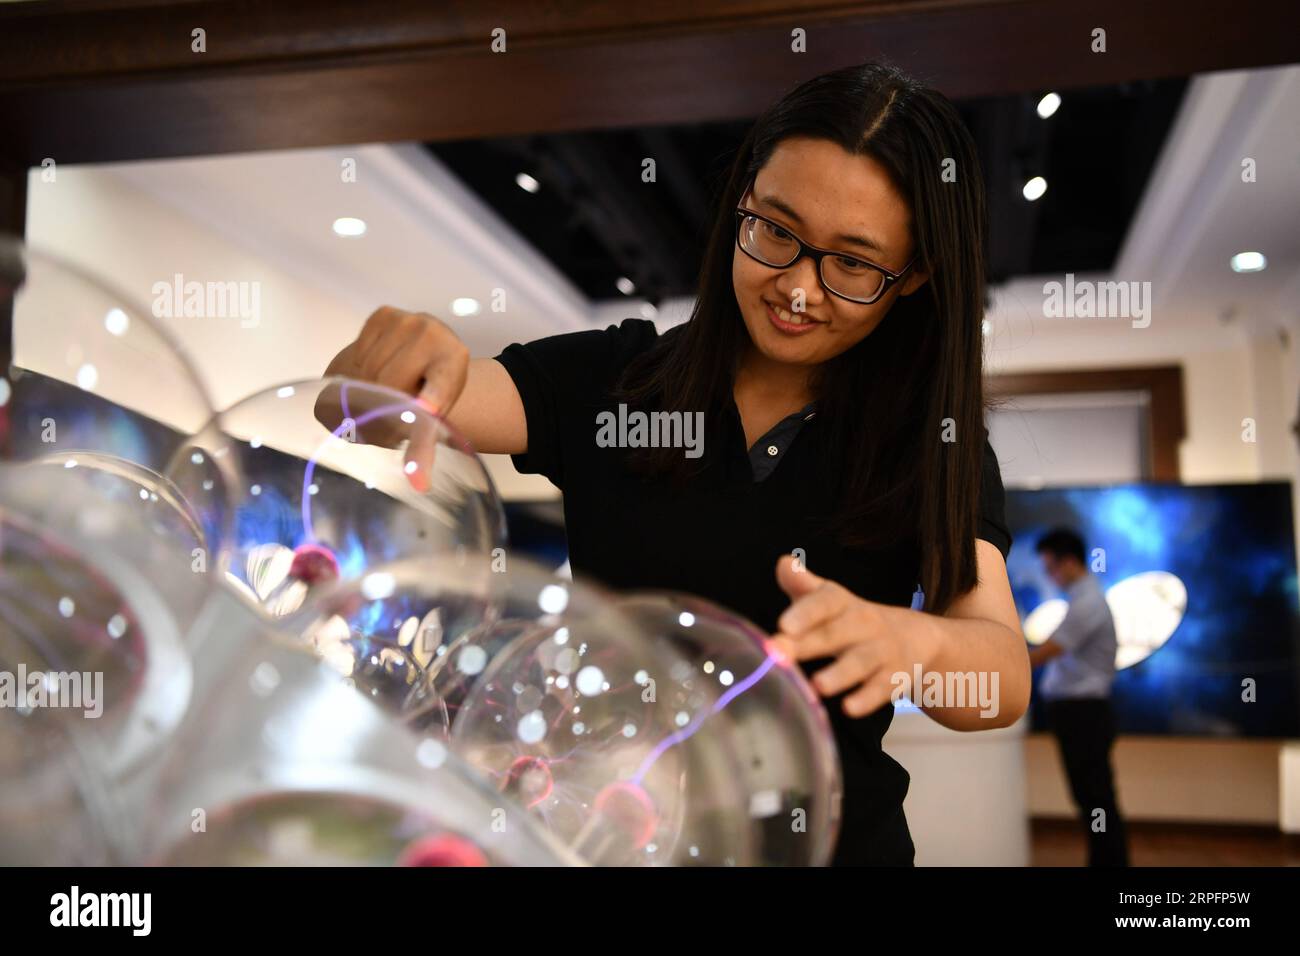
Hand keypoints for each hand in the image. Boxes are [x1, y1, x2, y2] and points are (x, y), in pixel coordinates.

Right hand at [316, 306, 469, 491]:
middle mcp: (433, 334)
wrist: (431, 358)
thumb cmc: (432, 393)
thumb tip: (418, 483)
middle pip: (385, 386)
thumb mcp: (435, 420)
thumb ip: (424, 447)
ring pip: (364, 371)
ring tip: (380, 394)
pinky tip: (372, 374)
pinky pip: (353, 355)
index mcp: (454, 361)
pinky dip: (355, 371)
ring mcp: (407, 320)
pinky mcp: (382, 315)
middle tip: (384, 416)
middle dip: (378, 406)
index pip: (440, 387)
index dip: (430, 400)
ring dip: (363, 389)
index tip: (425, 411)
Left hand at [770, 555, 937, 717]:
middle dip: (808, 644)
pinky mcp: (894, 678)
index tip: (783, 625)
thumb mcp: (831, 600)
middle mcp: (863, 624)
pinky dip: (867, 699)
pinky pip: (882, 688)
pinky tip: (849, 709)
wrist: (915, 637)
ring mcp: (881, 651)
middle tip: (780, 654)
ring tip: (817, 685)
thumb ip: (804, 585)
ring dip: (840, 674)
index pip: (825, 602)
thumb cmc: (853, 620)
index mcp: (843, 604)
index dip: (805, 612)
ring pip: (860, 662)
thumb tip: (783, 563)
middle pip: (835, 633)